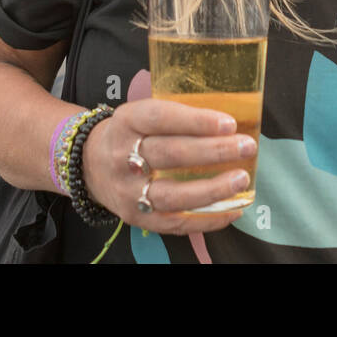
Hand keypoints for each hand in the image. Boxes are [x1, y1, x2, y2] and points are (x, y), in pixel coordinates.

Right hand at [81, 98, 256, 235]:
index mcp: (127, 122)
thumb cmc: (132, 134)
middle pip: (170, 154)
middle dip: (213, 151)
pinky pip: (174, 223)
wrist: (89, 164)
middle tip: (247, 146)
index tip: (229, 123)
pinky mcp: (136, 217)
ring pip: (172, 194)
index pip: (160, 118)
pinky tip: (233, 210)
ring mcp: (128, 191)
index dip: (195, 121)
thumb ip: (178, 115)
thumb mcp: (143, 113)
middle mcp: (122, 157)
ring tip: (242, 179)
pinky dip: (207, 219)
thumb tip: (231, 123)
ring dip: (212, 189)